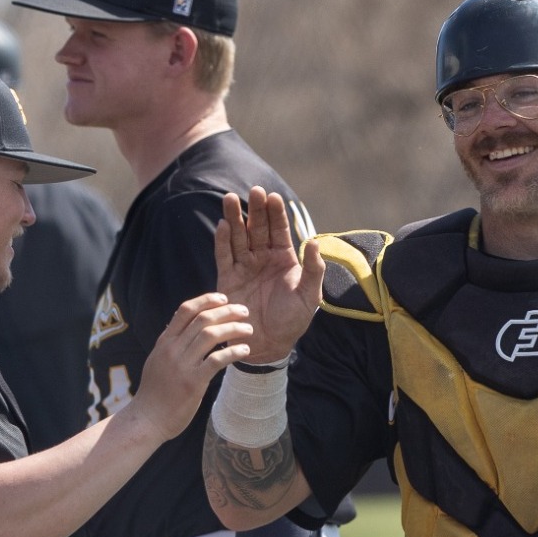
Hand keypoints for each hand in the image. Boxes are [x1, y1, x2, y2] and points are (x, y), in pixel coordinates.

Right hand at [129, 293, 251, 439]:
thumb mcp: (158, 360)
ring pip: (210, 335)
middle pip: (203, 319)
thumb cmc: (155, 392)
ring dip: (233, 329)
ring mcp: (182, 365)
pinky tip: (245, 351)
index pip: (185, 310)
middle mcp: (172, 349)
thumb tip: (187, 329)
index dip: (207, 300)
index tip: (224, 299)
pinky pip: (216, 360)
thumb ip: (172, 344)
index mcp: (165, 342)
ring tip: (249, 330)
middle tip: (244, 311)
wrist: (147, 419)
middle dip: (227, 311)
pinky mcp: (192, 382)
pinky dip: (233, 352)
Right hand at [214, 188, 325, 364]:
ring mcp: (245, 267)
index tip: (273, 197)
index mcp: (284, 259)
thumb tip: (314, 240)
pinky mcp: (228, 278)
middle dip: (255, 209)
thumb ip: (314, 270)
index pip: (279, 230)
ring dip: (235, 219)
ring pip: (238, 237)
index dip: (276, 213)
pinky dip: (222, 241)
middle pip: (258, 228)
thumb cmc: (293, 321)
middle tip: (253, 191)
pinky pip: (224, 256)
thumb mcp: (309, 296)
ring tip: (230, 199)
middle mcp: (263, 258)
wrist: (269, 345)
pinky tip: (223, 226)